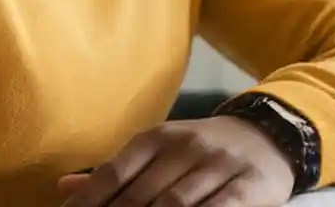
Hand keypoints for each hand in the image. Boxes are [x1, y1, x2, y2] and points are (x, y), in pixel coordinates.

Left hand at [58, 116, 295, 206]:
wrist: (269, 135)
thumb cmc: (204, 150)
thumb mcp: (162, 149)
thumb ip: (119, 170)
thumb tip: (65, 187)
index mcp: (158, 138)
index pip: (113, 174)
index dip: (88, 202)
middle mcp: (186, 147)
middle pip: (140, 196)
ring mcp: (219, 165)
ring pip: (175, 205)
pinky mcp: (248, 186)